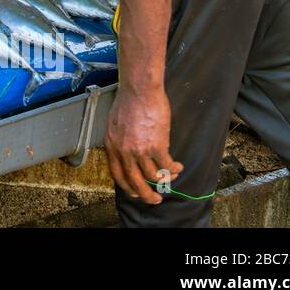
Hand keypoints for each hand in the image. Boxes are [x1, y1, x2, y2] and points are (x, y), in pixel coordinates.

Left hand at [104, 85, 181, 204]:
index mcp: (111, 146)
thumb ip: (120, 142)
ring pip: (153, 177)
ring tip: (172, 176)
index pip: (118, 175)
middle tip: (156, 200)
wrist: (140, 90)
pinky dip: (174, 169)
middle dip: (147, 195)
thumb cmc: (129, 102)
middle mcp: (123, 151)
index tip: (136, 193)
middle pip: (135, 182)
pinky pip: (167, 166)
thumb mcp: (115, 124)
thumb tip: (128, 155)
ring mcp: (139, 150)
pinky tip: (178, 167)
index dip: (128, 188)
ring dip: (165, 179)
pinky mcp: (156, 146)